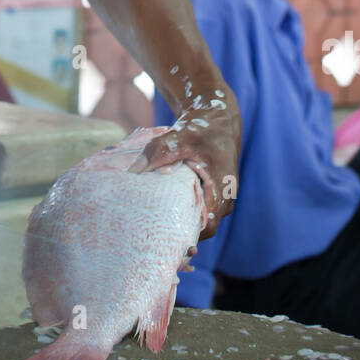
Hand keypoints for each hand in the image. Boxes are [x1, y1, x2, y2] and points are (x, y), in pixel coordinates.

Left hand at [130, 95, 241, 239]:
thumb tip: (134, 170)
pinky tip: (164, 210)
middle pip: (203, 227)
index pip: (207, 226)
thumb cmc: (203, 128)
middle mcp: (224, 198)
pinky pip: (201, 209)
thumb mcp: (180, 137)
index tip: (165, 240)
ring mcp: (220, 197)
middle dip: (180, 232)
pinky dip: (185, 210)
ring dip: (182, 221)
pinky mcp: (214, 193)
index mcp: (222, 189)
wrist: (218, 119)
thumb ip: (158, 152)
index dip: (189, 237)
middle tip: (152, 237)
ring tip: (155, 225)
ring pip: (201, 219)